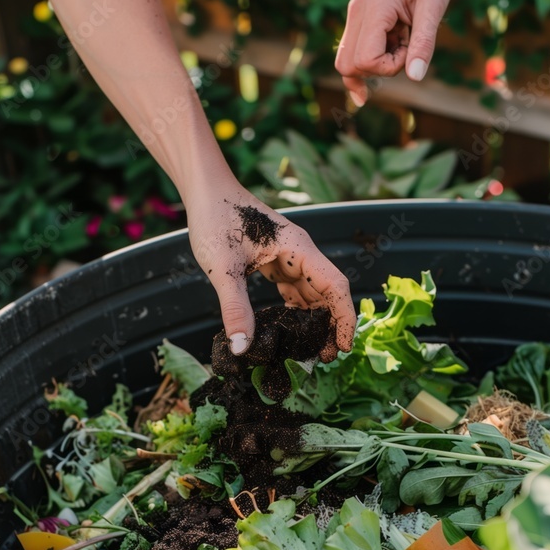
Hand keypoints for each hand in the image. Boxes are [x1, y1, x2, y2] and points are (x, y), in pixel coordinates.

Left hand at [186, 184, 356, 361]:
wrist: (205, 190)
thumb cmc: (215, 218)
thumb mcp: (222, 268)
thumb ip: (235, 308)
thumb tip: (242, 348)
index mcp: (299, 249)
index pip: (335, 286)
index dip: (344, 318)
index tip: (344, 347)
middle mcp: (300, 252)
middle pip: (328, 293)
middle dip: (331, 325)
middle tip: (324, 358)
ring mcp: (289, 256)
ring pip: (313, 293)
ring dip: (315, 320)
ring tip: (310, 349)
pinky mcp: (276, 261)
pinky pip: (296, 289)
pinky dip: (298, 310)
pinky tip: (292, 329)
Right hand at [336, 0, 459, 104]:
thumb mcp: (434, 7)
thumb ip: (424, 43)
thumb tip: (415, 77)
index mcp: (374, 9)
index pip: (365, 60)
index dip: (388, 67)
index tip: (410, 49)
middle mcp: (357, 12)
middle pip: (348, 66)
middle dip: (378, 70)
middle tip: (404, 49)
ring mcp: (355, 13)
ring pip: (346, 61)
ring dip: (375, 63)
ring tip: (401, 41)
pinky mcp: (359, 14)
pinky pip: (352, 49)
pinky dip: (369, 59)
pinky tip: (385, 62)